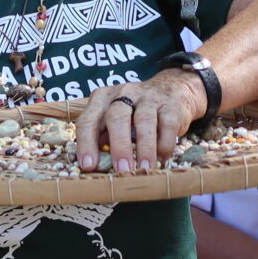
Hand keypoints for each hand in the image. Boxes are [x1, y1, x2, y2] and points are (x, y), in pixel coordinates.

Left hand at [77, 72, 206, 172]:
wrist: (171, 88)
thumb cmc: (133, 113)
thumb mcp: (113, 120)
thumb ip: (103, 139)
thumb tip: (95, 169)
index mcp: (102, 98)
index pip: (88, 120)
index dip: (87, 144)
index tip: (89, 166)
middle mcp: (123, 93)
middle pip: (116, 117)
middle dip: (118, 146)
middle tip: (121, 170)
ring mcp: (148, 97)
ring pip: (144, 120)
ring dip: (144, 147)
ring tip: (144, 169)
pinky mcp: (171, 105)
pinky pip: (167, 125)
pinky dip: (164, 144)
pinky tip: (162, 159)